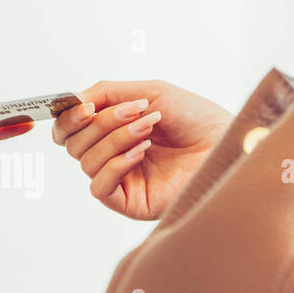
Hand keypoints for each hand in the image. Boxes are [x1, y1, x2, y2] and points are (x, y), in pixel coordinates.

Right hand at [53, 79, 232, 219]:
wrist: (225, 141)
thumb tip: (74, 102)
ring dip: (115, 138)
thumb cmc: (195, 118)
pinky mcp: (129, 201)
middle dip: (101, 123)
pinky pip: (99, 186)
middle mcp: (111, 155)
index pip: (69, 129)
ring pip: (86, 161)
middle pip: (74, 144)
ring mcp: (120, 179)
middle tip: (136, 111)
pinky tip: (142, 152)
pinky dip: (115, 164)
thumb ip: (106, 92)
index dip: (68, 117)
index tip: (84, 106)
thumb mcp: (149, 91)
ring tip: (149, 128)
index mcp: (111, 130)